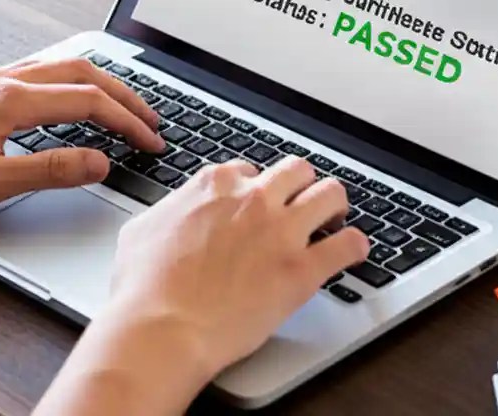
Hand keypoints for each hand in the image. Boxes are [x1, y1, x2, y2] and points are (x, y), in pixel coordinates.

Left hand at [0, 57, 163, 216]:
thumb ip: (51, 170)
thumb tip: (99, 162)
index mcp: (11, 101)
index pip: (89, 102)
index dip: (128, 122)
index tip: (151, 141)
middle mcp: (3, 80)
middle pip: (83, 73)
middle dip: (125, 95)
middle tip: (152, 120)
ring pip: (61, 66)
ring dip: (99, 83)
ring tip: (123, 105)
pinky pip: (38, 70)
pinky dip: (71, 81)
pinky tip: (71, 96)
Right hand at [110, 158, 369, 373]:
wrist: (161, 327)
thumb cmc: (144, 288)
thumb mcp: (142, 230)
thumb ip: (170, 211)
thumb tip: (174, 212)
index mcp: (215, 185)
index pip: (251, 170)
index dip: (257, 189)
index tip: (259, 205)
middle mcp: (254, 199)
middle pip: (297, 171)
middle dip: (302, 186)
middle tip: (303, 203)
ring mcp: (282, 231)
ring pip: (331, 194)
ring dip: (335, 206)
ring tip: (334, 220)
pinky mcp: (303, 269)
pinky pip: (348, 245)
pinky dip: (356, 247)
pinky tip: (354, 253)